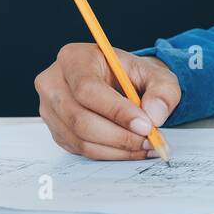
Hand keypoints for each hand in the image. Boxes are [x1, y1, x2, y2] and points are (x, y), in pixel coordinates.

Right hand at [35, 44, 180, 159]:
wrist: (120, 84)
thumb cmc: (133, 76)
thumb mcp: (156, 74)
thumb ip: (163, 91)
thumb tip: (154, 115)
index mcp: (73, 59)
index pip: (87, 89)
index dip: (117, 111)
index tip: (145, 125)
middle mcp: (53, 83)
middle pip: (80, 119)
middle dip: (120, 136)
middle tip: (150, 140)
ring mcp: (51, 110)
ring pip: (81, 139)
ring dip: (118, 149)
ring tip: (146, 146)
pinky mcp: (57, 131)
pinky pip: (82, 150)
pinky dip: (111, 154)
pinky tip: (131, 149)